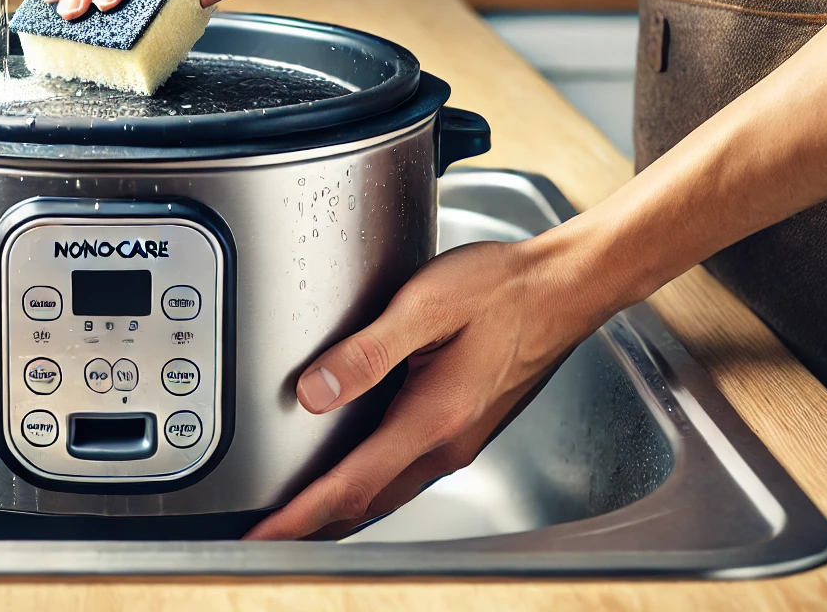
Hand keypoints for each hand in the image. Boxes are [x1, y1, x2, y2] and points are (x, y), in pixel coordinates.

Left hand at [244, 236, 604, 539]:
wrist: (564, 290)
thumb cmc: (502, 290)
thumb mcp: (426, 305)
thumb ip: (367, 351)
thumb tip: (313, 393)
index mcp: (433, 417)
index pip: (352, 484)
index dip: (300, 515)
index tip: (262, 536)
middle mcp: (448, 443)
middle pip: (366, 503)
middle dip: (312, 526)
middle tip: (265, 536)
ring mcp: (460, 441)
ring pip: (387, 493)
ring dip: (339, 509)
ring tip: (297, 515)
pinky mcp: (464, 429)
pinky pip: (406, 474)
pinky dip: (368, 486)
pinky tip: (352, 474)